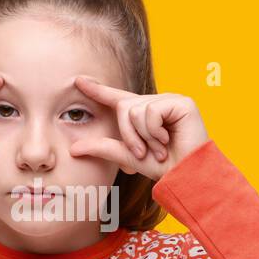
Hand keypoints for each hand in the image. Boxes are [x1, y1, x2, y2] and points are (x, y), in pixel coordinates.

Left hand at [68, 75, 208, 178]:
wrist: (185, 176)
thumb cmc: (162, 168)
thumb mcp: (127, 156)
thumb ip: (103, 148)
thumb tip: (73, 149)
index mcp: (144, 114)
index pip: (117, 99)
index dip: (97, 90)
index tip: (78, 81)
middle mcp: (157, 103)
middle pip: (124, 108)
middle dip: (130, 135)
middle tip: (145, 152)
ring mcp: (170, 100)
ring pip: (136, 111)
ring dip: (144, 137)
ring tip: (160, 149)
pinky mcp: (182, 103)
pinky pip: (151, 112)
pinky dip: (154, 132)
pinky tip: (168, 140)